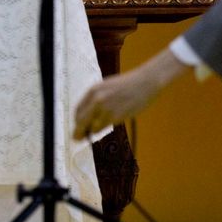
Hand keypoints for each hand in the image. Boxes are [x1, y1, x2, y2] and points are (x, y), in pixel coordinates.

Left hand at [73, 48, 187, 139]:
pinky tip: (112, 121)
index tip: (77, 127)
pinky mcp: (117, 117)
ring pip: (93, 127)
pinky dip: (105, 127)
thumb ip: (95, 99)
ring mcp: (107, 109)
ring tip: (98, 128)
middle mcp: (97, 100)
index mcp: (93, 91)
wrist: (145, 82)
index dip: (76, 121)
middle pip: (81, 121)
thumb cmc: (126, 85)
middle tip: (76, 139)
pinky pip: (106, 127)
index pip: (78, 110)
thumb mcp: (105, 87)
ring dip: (94, 130)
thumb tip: (86, 116)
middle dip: (78, 132)